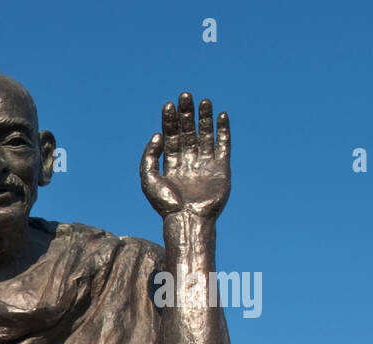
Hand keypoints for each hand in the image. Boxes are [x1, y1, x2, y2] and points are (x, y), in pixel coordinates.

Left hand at [140, 92, 229, 219]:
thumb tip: (158, 135)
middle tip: (186, 95)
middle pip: (188, 131)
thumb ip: (149, 156)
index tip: (169, 104)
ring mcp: (205, 163)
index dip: (170, 120)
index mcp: (171, 163)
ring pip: (205, 135)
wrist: (188, 219)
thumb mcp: (148, 179)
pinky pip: (223, 145)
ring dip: (205, 118)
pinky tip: (221, 115)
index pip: (170, 136)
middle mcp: (188, 161)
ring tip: (204, 101)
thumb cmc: (166, 204)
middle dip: (186, 114)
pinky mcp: (221, 167)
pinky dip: (223, 130)